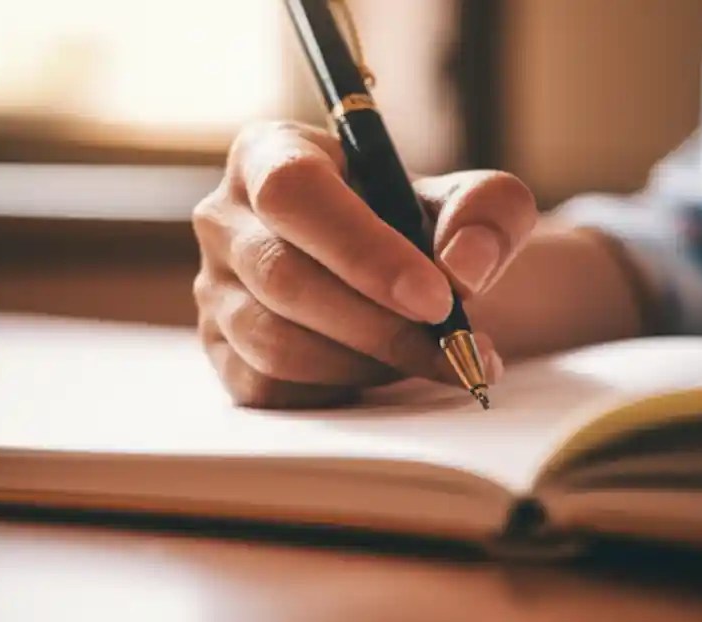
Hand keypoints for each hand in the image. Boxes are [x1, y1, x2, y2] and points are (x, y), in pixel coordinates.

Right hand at [193, 121, 537, 407]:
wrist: (408, 285)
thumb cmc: (427, 230)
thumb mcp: (476, 203)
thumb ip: (488, 214)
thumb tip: (462, 267)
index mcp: (271, 153)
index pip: (295, 193)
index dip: (363, 250)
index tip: (436, 298)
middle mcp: (224, 217)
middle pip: (284, 277)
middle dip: (380, 323)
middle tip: (453, 346)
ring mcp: (212, 289)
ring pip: (275, 342)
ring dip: (367, 361)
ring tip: (430, 357)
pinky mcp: (221, 352)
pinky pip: (271, 385)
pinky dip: (341, 388)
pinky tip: (386, 370)